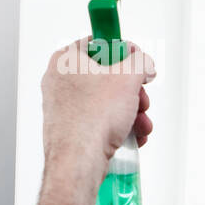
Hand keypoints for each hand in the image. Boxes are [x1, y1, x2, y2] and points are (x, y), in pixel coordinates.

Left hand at [40, 37, 154, 178]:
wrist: (78, 162)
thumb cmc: (92, 119)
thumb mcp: (128, 77)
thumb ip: (141, 62)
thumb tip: (143, 64)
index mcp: (65, 60)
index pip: (97, 43)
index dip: (122, 50)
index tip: (135, 61)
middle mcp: (60, 81)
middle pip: (106, 75)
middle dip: (132, 89)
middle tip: (140, 98)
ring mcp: (64, 106)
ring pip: (106, 100)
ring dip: (130, 110)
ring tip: (140, 123)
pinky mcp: (71, 128)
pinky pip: (100, 119)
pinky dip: (118, 125)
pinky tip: (132, 135)